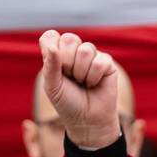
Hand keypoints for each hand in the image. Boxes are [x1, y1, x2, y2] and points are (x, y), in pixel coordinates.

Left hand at [38, 29, 119, 149]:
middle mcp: (74, 51)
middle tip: (70, 78)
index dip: (51, 49)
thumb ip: (49, 66)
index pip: (50, 36)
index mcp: (57, 54)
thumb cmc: (67, 103)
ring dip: (81, 73)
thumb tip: (52, 47)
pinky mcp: (106, 62)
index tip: (54, 68)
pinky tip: (94, 84)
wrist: (86, 120)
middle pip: (69, 39)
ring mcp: (91, 55)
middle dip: (67, 63)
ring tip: (82, 83)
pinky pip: (99, 62)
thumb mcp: (52, 87)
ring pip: (85, 50)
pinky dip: (94, 78)